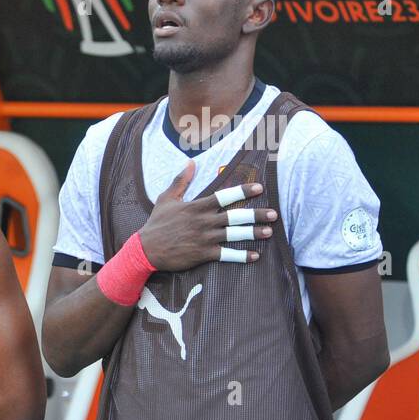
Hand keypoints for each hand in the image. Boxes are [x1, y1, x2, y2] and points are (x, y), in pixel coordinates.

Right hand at [138, 161, 277, 271]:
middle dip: (256, 215)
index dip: (243, 192)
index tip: (259, 189)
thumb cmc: (156, 223)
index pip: (224, 196)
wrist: (145, 249)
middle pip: (235, 216)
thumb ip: (180, 181)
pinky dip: (241, 256)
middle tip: (273, 214)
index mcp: (196, 207)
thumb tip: (190, 163)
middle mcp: (203, 222)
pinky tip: (254, 256)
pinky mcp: (202, 254)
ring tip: (268, 232)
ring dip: (253, 233)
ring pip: (234, 235)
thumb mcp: (165, 198)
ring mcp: (204, 239)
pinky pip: (226, 255)